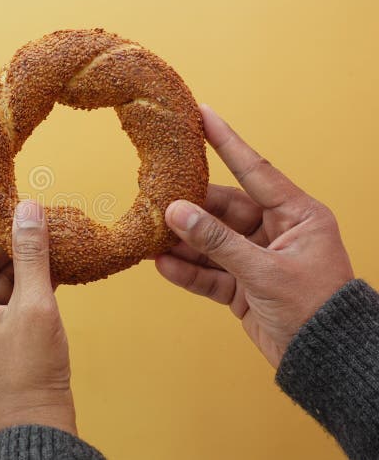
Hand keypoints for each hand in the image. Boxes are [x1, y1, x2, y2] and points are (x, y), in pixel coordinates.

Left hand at [0, 185, 75, 434]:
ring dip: (20, 260)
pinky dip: (24, 282)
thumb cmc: (30, 375)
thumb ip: (32, 254)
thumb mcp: (34, 307)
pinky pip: (2, 297)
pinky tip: (49, 264)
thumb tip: (29, 209)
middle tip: (29, 209)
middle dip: (5, 238)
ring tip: (47, 236)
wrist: (38, 426)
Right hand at [155, 105, 353, 367]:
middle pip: (224, 210)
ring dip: (184, 243)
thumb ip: (217, 241)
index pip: (255, 170)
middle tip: (156, 200)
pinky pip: (210, 272)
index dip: (227, 142)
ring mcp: (257, 259)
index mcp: (297, 216)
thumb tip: (176, 212)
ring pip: (212, 242)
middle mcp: (276, 232)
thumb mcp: (264, 271)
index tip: (203, 113)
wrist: (325, 360)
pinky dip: (188, 271)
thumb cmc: (313, 308)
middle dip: (190, 210)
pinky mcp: (243, 287)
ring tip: (150, 238)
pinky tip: (163, 265)